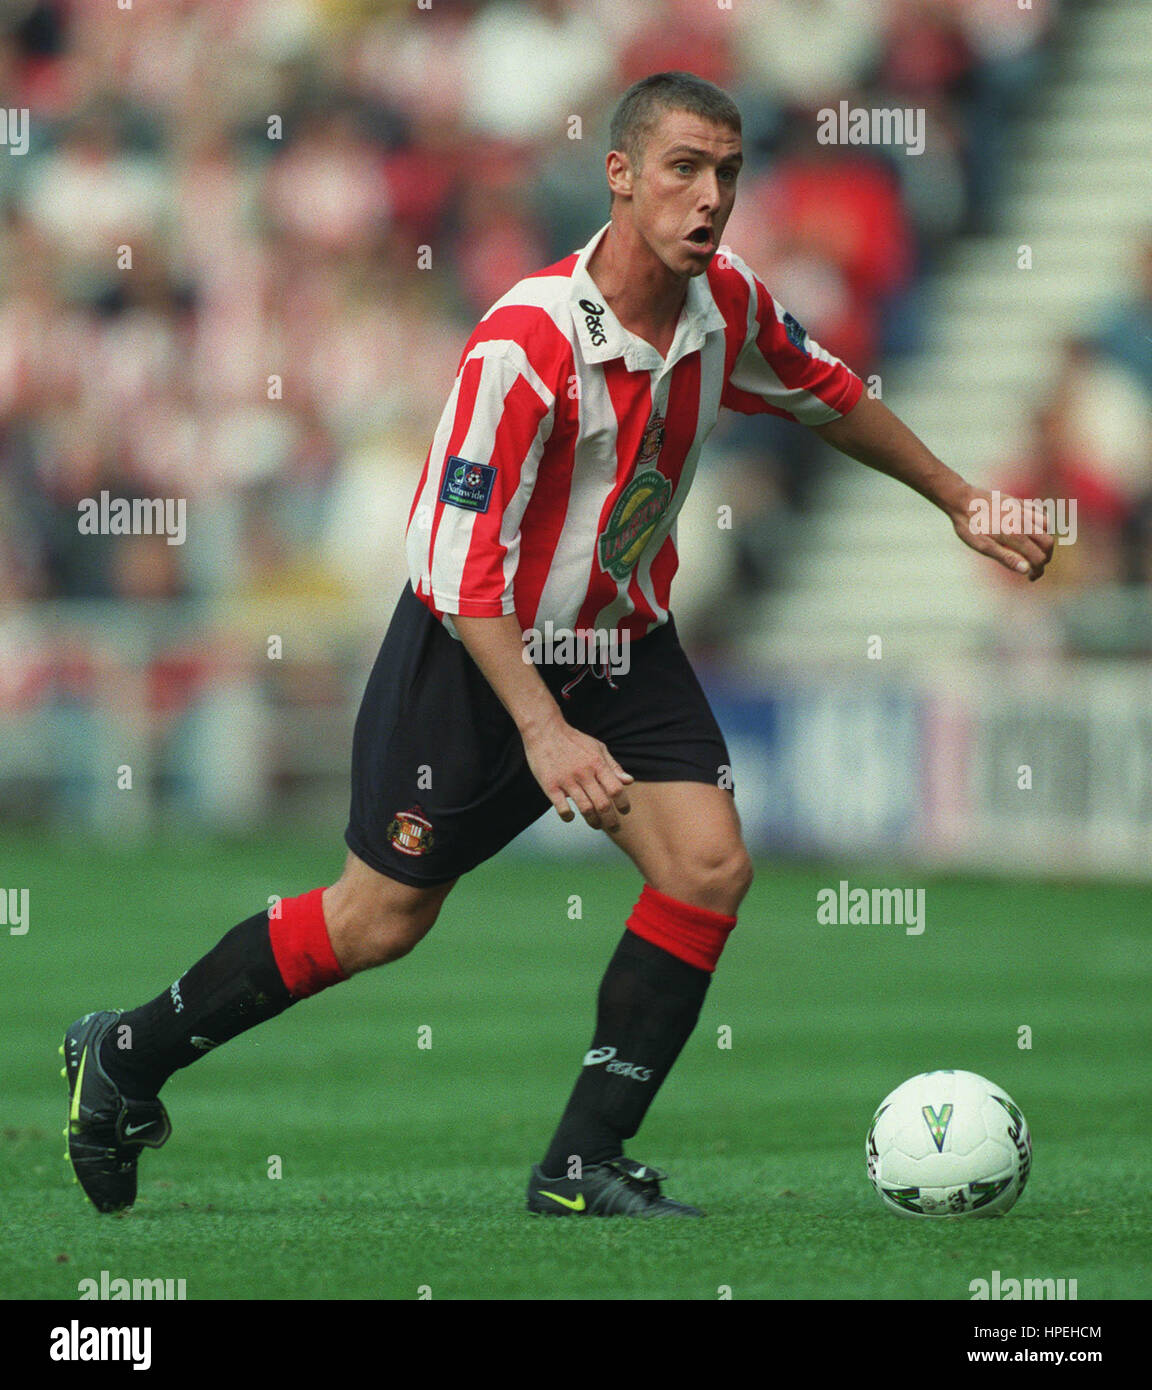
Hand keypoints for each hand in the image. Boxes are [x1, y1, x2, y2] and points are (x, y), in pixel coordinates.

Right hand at [521, 716, 632, 830]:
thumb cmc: (573, 740)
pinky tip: (571, 816)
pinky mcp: (550, 785)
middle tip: (614, 827)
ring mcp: (567, 780)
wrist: (545, 730)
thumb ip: (613, 766)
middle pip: (603, 804)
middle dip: (611, 820)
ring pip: (585, 809)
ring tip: (596, 825)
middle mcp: (584, 773)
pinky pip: (562, 808)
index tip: (625, 811)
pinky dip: (568, 816)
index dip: (624, 804)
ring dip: (593, 822)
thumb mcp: (598, 748)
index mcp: (597, 764)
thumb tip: (629, 781)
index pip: (616, 789)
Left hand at [950, 485, 1054, 581]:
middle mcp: (1023, 521)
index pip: (1038, 557)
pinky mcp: (1020, 501)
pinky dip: (1040, 522)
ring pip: (1047, 526)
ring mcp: (1023, 509)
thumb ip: (1006, 558)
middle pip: (1048, 542)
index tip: (1031, 577)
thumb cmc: (970, 526)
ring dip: (1043, 539)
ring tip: (1031, 548)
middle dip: (1045, 557)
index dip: (1038, 571)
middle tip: (1034, 565)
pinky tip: (1030, 529)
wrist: (961, 500)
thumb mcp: (983, 546)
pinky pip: (1039, 512)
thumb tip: (1026, 570)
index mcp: (1015, 535)